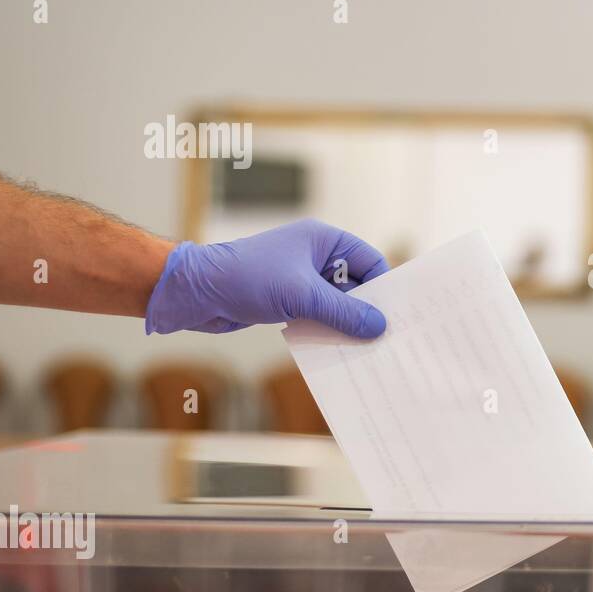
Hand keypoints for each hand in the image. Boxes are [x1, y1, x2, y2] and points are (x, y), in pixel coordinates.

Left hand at [145, 219, 389, 337]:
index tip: (397, 315)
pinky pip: (317, 316)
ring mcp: (301, 279)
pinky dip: (326, 330)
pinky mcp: (287, 300)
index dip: (384, 287)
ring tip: (363, 350)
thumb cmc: (246, 279)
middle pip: (356, 285)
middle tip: (384, 338)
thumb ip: (343, 312)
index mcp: (324, 240)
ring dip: (345, 324)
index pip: (369, 261)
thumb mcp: (302, 295)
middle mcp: (315, 256)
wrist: (195, 292)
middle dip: (366, 310)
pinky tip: (335, 351)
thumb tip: (378, 326)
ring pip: (336, 304)